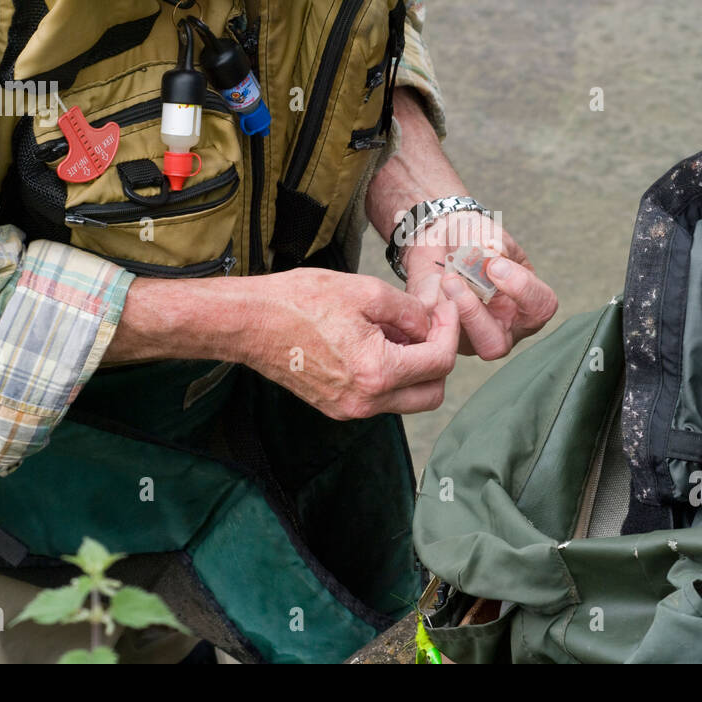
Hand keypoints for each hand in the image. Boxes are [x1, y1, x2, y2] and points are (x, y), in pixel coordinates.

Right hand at [236, 268, 458, 418]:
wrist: (251, 322)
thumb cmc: (301, 302)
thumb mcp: (366, 292)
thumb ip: (409, 311)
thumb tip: (430, 323)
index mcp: (378, 373)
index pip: (440, 362)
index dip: (450, 330)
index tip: (444, 309)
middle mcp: (366, 401)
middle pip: (432, 393)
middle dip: (439, 358)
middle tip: (430, 326)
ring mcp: (350, 409)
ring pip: (408, 399)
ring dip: (415, 369)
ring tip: (399, 332)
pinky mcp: (337, 407)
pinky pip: (381, 398)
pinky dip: (391, 375)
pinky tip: (377, 343)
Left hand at [403, 212, 557, 359]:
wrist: (440, 238)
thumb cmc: (473, 239)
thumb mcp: (488, 232)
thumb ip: (493, 242)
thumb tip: (491, 252)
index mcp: (526, 303)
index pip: (540, 307)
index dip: (522, 289)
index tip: (496, 264)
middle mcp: (502, 327)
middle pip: (497, 344)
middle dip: (474, 313)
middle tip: (456, 280)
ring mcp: (470, 337)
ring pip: (464, 345)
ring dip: (452, 313)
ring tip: (445, 279)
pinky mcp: (443, 335)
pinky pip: (435, 333)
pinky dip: (431, 308)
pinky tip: (429, 282)